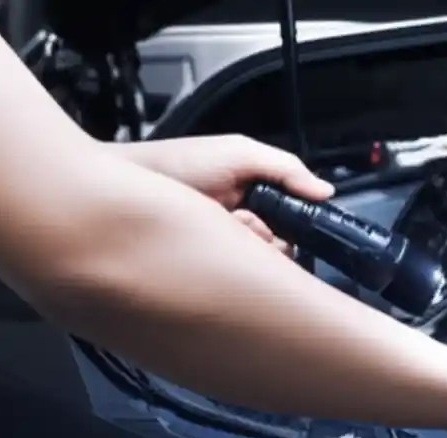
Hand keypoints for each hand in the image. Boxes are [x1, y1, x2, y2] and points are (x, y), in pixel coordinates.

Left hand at [107, 134, 333, 252]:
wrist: (121, 185)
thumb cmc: (173, 164)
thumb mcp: (238, 153)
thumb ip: (285, 168)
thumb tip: (325, 192)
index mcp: (254, 196)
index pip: (294, 220)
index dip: (297, 226)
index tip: (291, 227)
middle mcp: (243, 224)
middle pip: (282, 247)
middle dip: (269, 239)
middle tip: (245, 224)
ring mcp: (224, 248)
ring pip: (261, 264)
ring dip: (247, 248)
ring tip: (222, 228)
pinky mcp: (207, 268)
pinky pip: (237, 275)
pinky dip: (229, 262)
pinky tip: (210, 246)